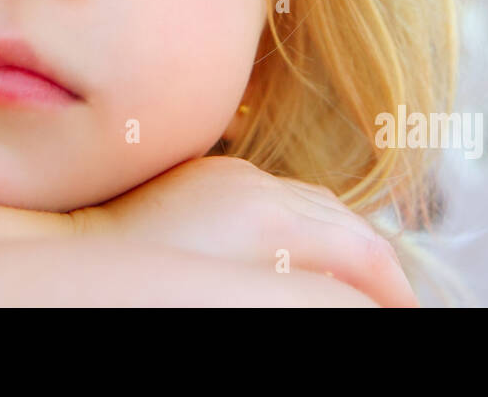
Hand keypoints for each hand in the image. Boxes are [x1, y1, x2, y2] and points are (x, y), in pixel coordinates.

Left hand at [70, 155, 417, 306]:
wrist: (82, 247)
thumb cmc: (151, 290)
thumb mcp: (240, 296)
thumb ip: (302, 292)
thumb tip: (344, 296)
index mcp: (275, 224)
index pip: (366, 257)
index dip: (393, 294)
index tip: (404, 315)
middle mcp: (261, 188)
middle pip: (351, 226)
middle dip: (379, 270)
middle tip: (393, 306)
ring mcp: (236, 175)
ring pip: (319, 204)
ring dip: (345, 242)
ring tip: (356, 285)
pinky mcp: (214, 172)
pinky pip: (279, 191)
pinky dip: (305, 221)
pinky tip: (302, 250)